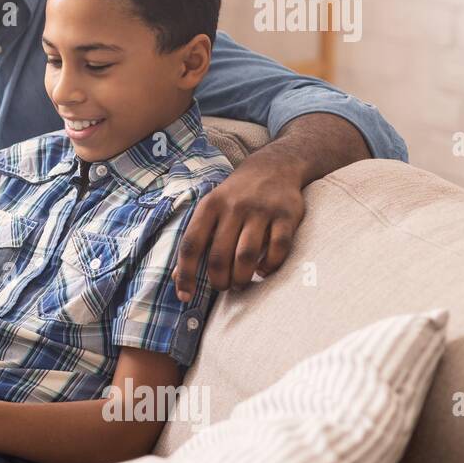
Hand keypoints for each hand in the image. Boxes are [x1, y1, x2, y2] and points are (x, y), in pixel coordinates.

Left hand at [173, 150, 304, 299]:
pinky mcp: (286, 216)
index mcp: (209, 206)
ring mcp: (261, 211)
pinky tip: (263, 271)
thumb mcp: (210, 210)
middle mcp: (233, 207)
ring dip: (241, 277)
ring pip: (246, 256)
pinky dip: (269, 266)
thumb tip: (177, 278)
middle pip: (218, 256)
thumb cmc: (235, 196)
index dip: (185, 273)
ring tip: (240, 283)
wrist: (273, 167)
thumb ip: (195, 241)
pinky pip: (277, 249)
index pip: (191, 245)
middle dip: (218, 280)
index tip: (185, 296)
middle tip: (223, 287)